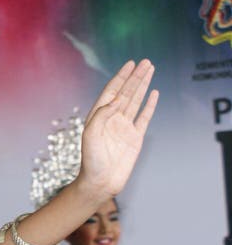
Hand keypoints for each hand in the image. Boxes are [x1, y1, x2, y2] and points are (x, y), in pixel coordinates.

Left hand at [77, 59, 158, 198]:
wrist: (101, 182)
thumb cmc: (91, 161)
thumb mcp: (90, 135)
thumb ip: (102, 114)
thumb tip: (117, 99)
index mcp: (98, 116)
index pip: (112, 91)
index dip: (121, 77)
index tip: (130, 64)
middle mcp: (112, 119)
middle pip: (126, 92)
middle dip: (135, 77)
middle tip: (146, 62)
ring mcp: (124, 127)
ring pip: (136, 101)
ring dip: (143, 85)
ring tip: (150, 71)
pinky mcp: (135, 138)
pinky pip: (144, 117)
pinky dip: (150, 105)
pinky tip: (154, 93)